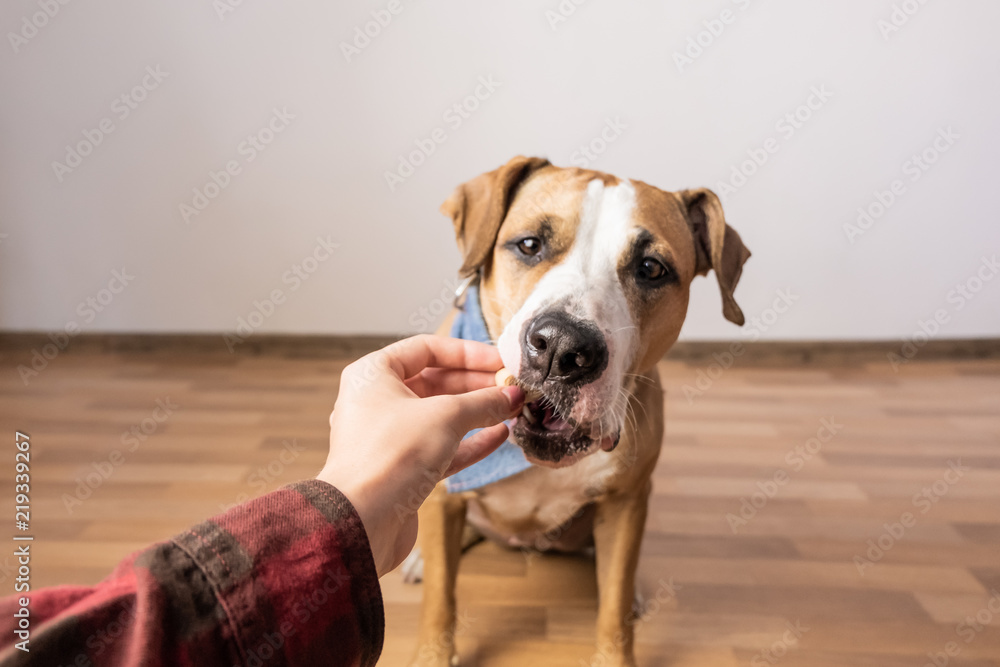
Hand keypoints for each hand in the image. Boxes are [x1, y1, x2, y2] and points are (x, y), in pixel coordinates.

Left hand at [317, 334, 524, 576]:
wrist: (363, 521)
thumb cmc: (391, 456)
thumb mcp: (446, 416)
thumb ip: (483, 402)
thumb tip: (512, 395)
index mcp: (374, 375)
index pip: (426, 349)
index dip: (468, 353)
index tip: (501, 362)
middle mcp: (377, 402)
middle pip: (435, 382)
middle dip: (477, 385)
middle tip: (512, 388)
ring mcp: (389, 437)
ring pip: (440, 416)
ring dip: (477, 413)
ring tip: (512, 410)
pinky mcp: (401, 469)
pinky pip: (441, 447)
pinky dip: (469, 441)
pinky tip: (499, 436)